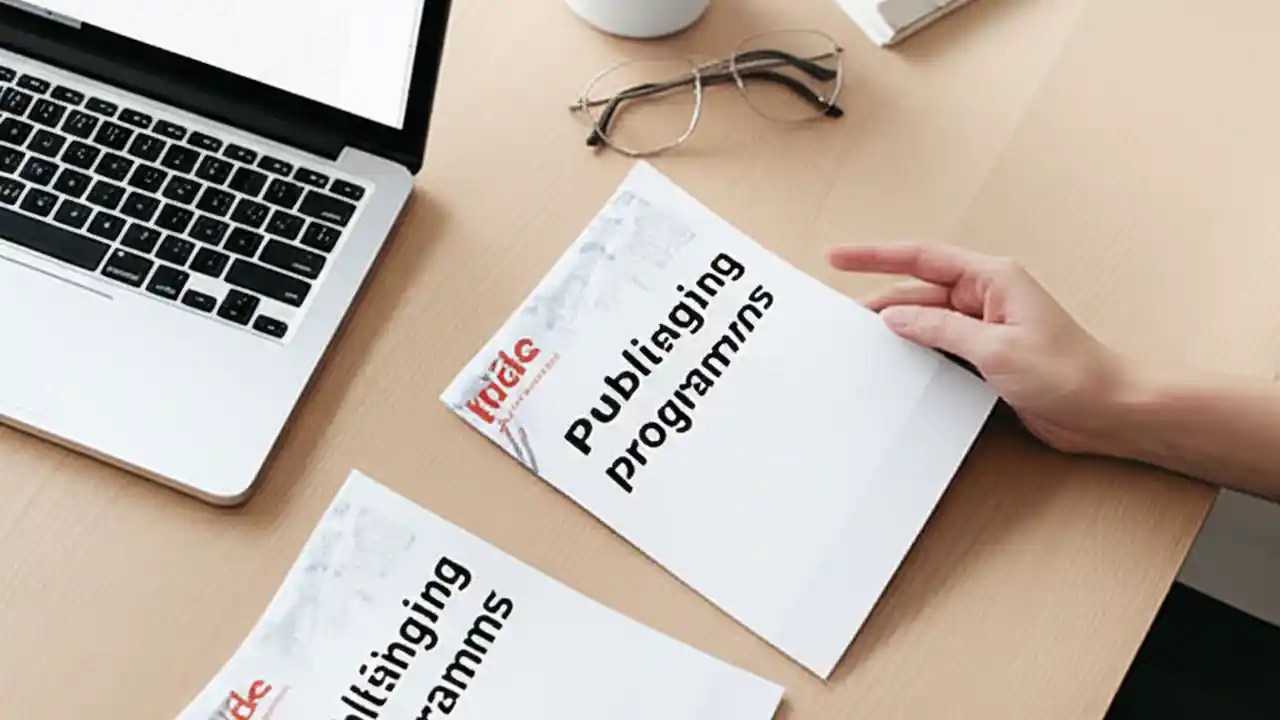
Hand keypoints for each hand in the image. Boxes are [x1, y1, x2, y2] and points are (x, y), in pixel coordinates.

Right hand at [828, 243, 1129, 454]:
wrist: (1108, 410)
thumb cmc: (1070, 373)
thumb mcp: (997, 348)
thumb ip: (940, 328)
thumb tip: (895, 316)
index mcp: (992, 278)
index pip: (920, 258)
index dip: (874, 256)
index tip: (837, 256)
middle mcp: (986, 297)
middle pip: (917, 290)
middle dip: (878, 300)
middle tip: (839, 316)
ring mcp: (986, 327)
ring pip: (926, 321)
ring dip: (897, 329)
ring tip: (859, 342)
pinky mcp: (988, 356)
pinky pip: (941, 346)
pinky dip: (918, 352)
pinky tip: (897, 365)